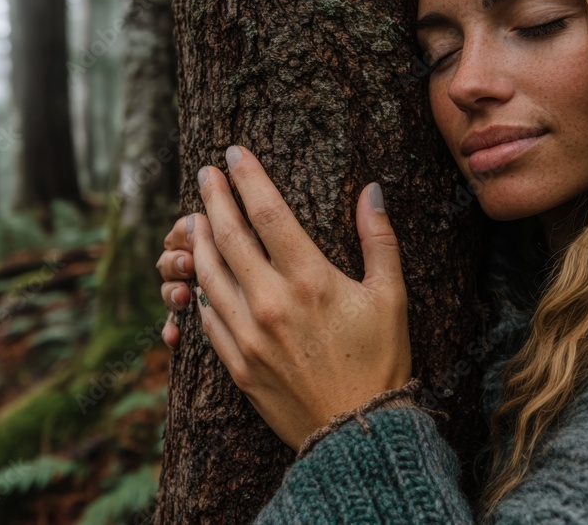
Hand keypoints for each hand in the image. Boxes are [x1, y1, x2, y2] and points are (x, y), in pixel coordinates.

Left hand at [156, 145, 411, 451]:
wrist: (357, 433)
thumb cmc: (382, 361)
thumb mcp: (392, 297)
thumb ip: (379, 239)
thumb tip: (371, 190)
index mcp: (311, 280)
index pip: (269, 213)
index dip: (248, 178)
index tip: (233, 153)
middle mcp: (271, 303)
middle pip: (229, 236)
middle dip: (213, 198)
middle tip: (204, 174)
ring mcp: (247, 335)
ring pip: (208, 275)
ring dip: (199, 240)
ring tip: (195, 218)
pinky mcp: (236, 364)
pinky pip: (206, 318)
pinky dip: (200, 290)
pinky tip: (201, 277)